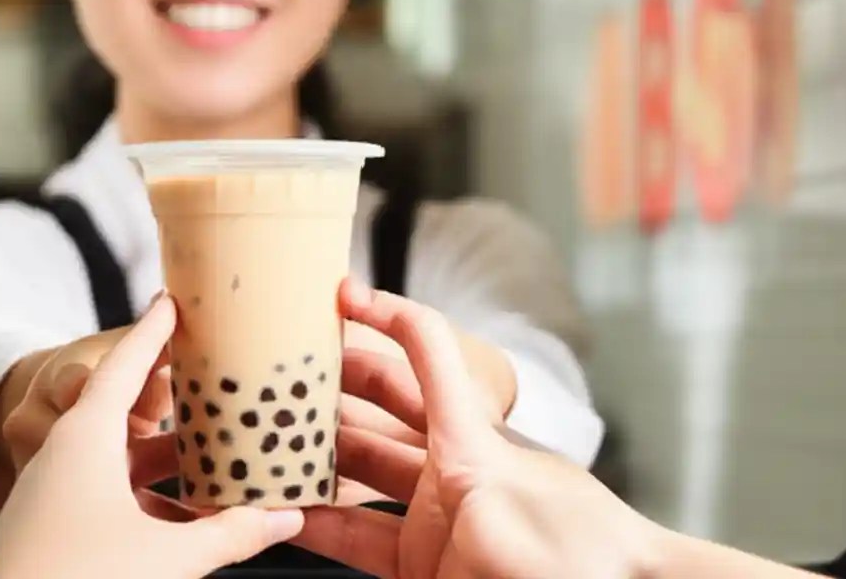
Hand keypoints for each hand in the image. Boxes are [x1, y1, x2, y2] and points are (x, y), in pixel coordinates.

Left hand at [0, 296, 304, 578]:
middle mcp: (64, 455)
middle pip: (124, 407)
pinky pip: (106, 490)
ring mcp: (54, 492)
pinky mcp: (53, 526)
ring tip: (213, 449)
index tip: (173, 300)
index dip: (154, 331)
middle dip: (169, 395)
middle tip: (207, 373)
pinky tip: (182, 512)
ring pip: (118, 456)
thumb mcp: (167, 555)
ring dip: (164, 453)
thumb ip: (230, 533)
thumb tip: (285, 520)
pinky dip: (145, 490)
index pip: (125, 365)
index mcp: (84, 438)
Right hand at [294, 280, 656, 578]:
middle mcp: (449, 467)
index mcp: (473, 438)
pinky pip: (357, 533)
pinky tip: (281, 511)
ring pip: (357, 468)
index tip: (340, 293)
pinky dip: (319, 521)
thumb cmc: (585, 555)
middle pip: (377, 405)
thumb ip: (465, 480)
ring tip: (259, 439)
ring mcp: (433, 514)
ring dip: (311, 453)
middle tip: (274, 370)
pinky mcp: (421, 561)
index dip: (385, 314)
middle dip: (326, 382)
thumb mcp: (511, 499)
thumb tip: (427, 462)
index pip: (425, 351)